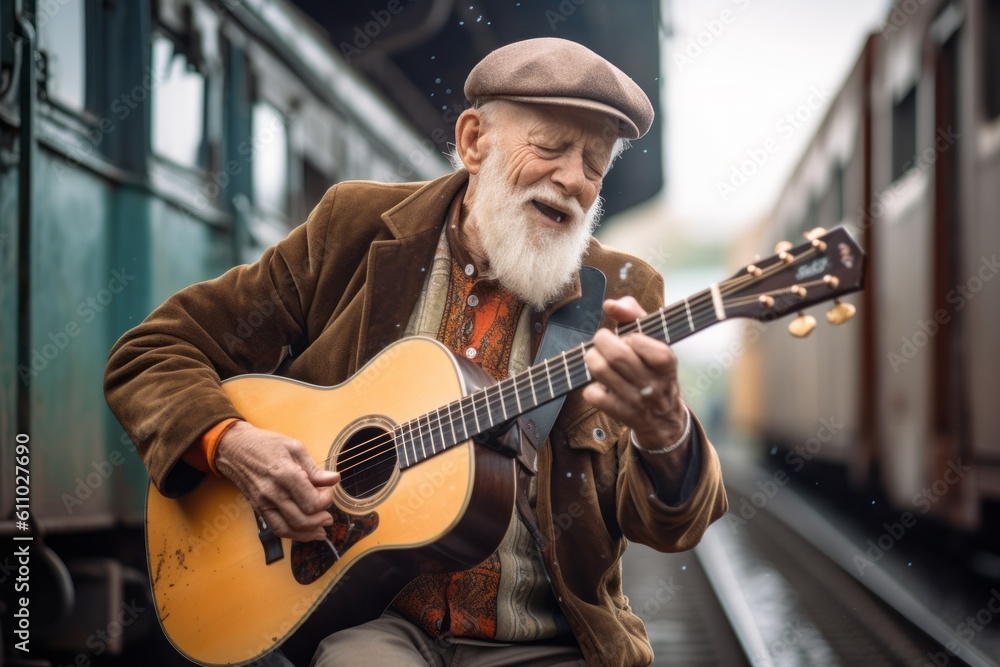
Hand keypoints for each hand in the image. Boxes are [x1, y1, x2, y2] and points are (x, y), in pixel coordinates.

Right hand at [215, 421, 340, 540]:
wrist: (234, 448)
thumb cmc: (266, 444)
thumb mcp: (294, 447)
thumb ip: (314, 468)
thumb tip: (334, 479)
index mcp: (285, 474)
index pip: (311, 502)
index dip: (326, 500)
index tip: (328, 490)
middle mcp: (273, 493)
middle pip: (302, 519)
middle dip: (320, 520)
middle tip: (329, 515)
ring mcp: (263, 503)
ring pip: (288, 529)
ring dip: (308, 533)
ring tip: (321, 530)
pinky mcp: (258, 509)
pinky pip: (276, 528)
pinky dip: (292, 534)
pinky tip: (304, 532)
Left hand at [582, 297, 687, 449]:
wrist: (664, 419)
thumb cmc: (654, 370)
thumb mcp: (655, 341)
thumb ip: (635, 316)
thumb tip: (610, 304)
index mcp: (667, 364)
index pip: (649, 347)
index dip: (633, 337)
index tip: (629, 336)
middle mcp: (654, 385)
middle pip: (618, 356)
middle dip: (602, 340)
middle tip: (602, 339)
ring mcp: (636, 402)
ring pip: (602, 371)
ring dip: (592, 358)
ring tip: (596, 356)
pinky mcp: (620, 414)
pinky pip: (593, 394)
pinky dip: (590, 384)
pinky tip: (600, 382)